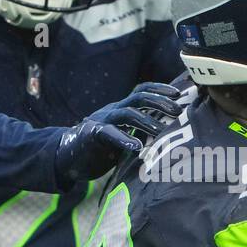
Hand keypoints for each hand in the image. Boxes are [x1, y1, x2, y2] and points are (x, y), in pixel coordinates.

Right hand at [54, 82, 182, 184]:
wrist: (67, 156)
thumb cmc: (100, 149)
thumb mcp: (123, 136)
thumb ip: (139, 133)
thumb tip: (168, 135)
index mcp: (121, 109)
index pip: (142, 91)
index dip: (161, 89)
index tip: (179, 95)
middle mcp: (113, 111)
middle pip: (139, 97)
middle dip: (160, 102)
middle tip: (178, 111)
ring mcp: (102, 121)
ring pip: (127, 113)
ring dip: (146, 121)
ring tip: (162, 131)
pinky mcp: (92, 135)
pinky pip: (109, 133)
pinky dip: (124, 139)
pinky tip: (137, 147)